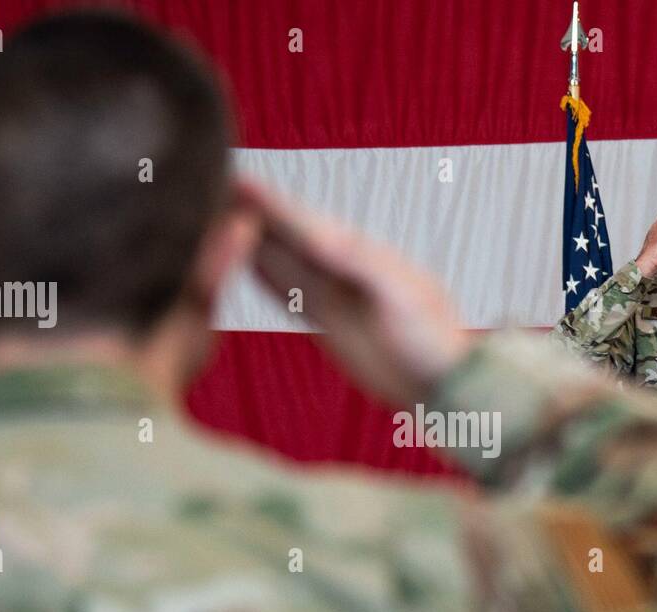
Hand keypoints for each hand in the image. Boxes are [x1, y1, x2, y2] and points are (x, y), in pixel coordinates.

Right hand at [237, 176, 469, 406]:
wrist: (446, 384)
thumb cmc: (433, 338)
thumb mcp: (402, 295)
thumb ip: (360, 264)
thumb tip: (317, 238)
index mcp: (361, 257)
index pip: (305, 225)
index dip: (272, 205)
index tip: (237, 181)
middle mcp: (343, 272)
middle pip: (288, 237)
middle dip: (253, 214)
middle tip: (211, 188)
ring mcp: (335, 299)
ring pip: (283, 264)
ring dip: (253, 243)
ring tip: (216, 220)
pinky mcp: (331, 327)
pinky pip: (290, 298)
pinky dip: (266, 280)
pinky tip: (247, 266)